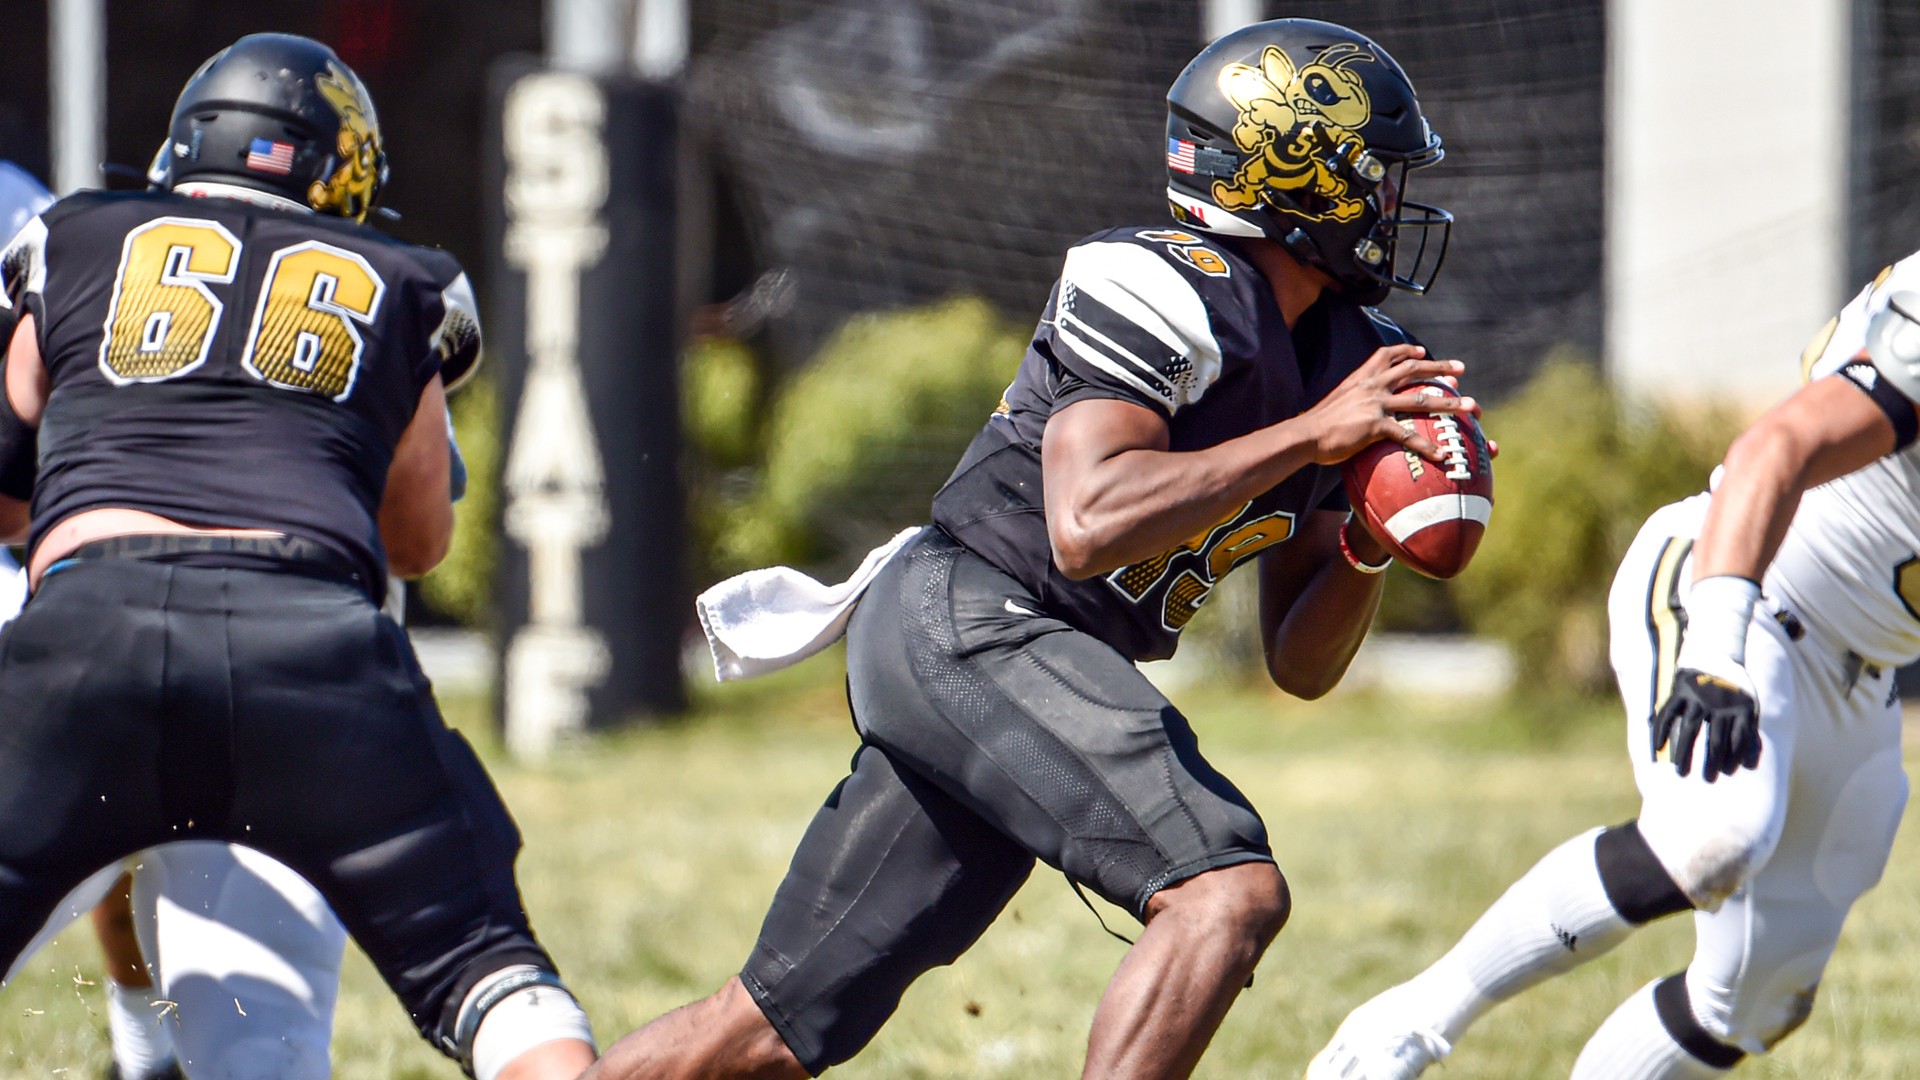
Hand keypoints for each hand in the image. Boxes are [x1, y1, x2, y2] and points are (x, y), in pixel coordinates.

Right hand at [1299, 344, 1476, 464]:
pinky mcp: (1376, 425)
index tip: (1423, 352)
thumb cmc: (1316, 424)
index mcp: (1362, 377)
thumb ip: (1352, 400)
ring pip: (1421, 399)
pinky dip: (1427, 446)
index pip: (1388, 355)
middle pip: (1413, 370)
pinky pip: (1408, 435)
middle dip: (1440, 367)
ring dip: (1449, 403)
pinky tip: (1442, 454)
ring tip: (1471, 407)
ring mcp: (1376, 403)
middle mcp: (1372, 385)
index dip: (1407, 351)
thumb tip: (1356, 410)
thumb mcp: (1336, 402)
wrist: (1304, 435)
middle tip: (1461, 370)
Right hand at [1650, 667, 1761, 781]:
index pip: (1738, 739)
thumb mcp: (1748, 706)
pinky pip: (1669, 714)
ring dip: (1685, 753)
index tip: (1726, 773)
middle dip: (1711, 762)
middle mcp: (1719, 704)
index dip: (1733, 758)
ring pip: (1690, 729)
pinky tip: (1658, 747)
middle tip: (1708, 779)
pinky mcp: (1680, 692)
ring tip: (1681, 772)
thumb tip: (1749, 765)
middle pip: (1715, 739)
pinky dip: (1662, 730)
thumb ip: (1748, 733)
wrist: (1716, 655)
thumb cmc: (1734, 690)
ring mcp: (1698, 698)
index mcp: (1740, 708)